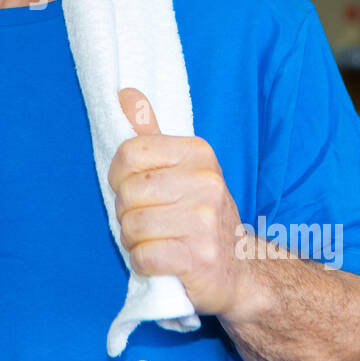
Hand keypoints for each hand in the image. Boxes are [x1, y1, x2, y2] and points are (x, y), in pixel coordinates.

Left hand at [108, 88, 253, 320]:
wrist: (239, 267)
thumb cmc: (198, 214)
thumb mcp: (181, 167)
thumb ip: (150, 132)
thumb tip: (125, 93)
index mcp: (199, 154)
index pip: (129, 153)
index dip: (120, 177)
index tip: (137, 189)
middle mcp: (207, 182)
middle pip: (127, 193)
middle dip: (127, 213)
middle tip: (150, 221)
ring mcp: (205, 221)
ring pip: (132, 227)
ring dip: (134, 241)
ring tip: (157, 240)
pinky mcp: (200, 258)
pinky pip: (144, 257)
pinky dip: (143, 263)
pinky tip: (161, 261)